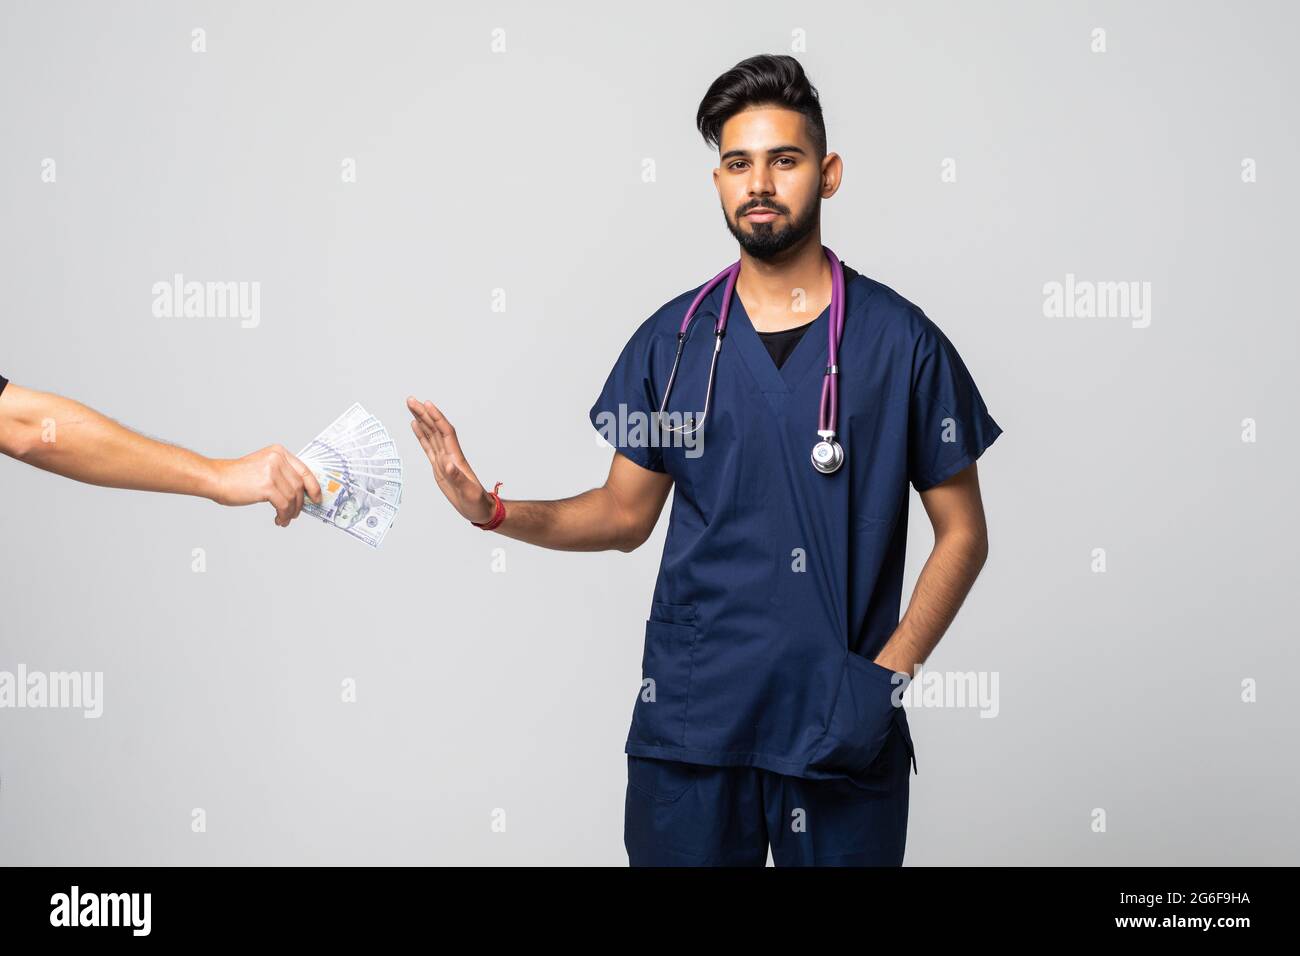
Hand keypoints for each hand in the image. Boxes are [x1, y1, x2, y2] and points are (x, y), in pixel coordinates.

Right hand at [209, 445, 322, 526]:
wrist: (216, 479)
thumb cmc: (237, 477)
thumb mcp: (263, 467)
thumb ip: (282, 474)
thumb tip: (300, 493)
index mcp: (279, 452)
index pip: (305, 470)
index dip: (314, 486)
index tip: (317, 498)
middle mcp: (277, 459)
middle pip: (300, 486)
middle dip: (300, 503)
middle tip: (295, 514)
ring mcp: (272, 471)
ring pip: (293, 497)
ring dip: (290, 512)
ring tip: (284, 519)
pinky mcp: (267, 485)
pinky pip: (284, 504)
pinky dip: (284, 515)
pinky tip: (279, 519)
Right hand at [406, 397, 493, 522]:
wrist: (480, 509)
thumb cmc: (477, 502)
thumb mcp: (469, 492)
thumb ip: (457, 478)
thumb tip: (447, 464)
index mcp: (456, 458)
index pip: (445, 432)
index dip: (436, 418)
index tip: (426, 404)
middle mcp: (449, 455)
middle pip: (435, 429)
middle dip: (424, 413)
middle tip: (411, 400)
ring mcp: (443, 460)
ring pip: (431, 435)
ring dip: (421, 420)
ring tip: (411, 406)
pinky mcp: (439, 467)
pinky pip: (428, 447)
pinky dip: (421, 435)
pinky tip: (416, 426)